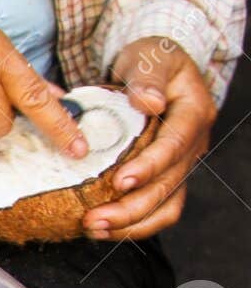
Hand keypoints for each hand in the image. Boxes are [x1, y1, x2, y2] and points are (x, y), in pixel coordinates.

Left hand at [83, 38, 214, 239]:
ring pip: (165, 205)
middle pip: (170, 184)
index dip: (151, 166)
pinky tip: (102, 230)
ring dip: (131, 224)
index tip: (121, 181)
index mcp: (193, 112)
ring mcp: (180, 164)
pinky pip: (157, 211)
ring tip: (94, 229)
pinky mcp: (165, 178)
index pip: (176, 144)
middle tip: (94, 218)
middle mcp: (193, 143)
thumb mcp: (148, 57)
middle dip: (132, 207)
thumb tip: (149, 102)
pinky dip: (132, 225)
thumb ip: (147, 78)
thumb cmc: (150, 60)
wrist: (152, 70)